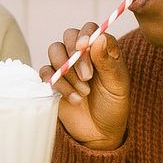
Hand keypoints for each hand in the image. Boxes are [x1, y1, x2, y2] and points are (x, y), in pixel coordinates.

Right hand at [40, 23, 129, 150]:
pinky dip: (58, 84)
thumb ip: (108, 61)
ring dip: (68, 71)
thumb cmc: (113, 105)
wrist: (100, 132)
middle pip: (68, 36)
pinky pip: (45, 72)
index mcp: (101, 49)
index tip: (83, 46)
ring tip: (84, 92)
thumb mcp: (117, 85)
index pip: (90, 30)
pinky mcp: (52, 80)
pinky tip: (74, 99)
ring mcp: (65, 66)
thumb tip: (99, 38)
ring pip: (55, 50)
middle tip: (87, 77)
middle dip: (75, 55)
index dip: (85, 34)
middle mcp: (81, 53)